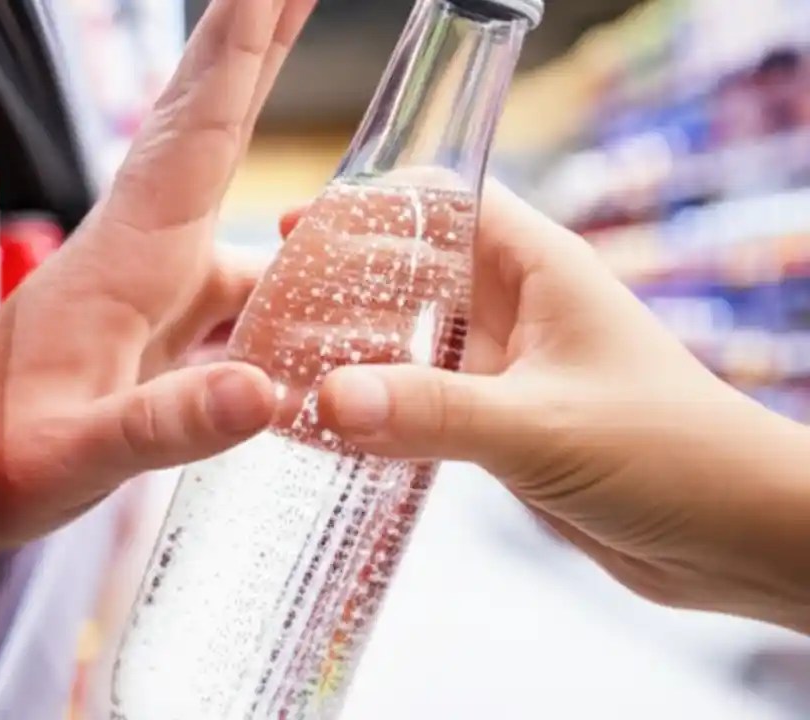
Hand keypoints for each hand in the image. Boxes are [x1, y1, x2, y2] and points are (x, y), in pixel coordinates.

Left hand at [0, 0, 316, 548]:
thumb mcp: (77, 455)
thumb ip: (164, 425)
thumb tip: (266, 390)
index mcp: (126, 259)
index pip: (192, 134)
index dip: (235, 52)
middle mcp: (140, 252)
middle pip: (205, 126)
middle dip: (250, 44)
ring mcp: (146, 283)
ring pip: (217, 188)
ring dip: (253, 114)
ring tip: (294, 49)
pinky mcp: (150, 321)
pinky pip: (231, 264)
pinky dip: (275, 242)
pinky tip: (309, 252)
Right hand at [314, 181, 809, 631]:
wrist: (734, 537)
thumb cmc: (670, 454)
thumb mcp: (541, 425)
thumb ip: (433, 411)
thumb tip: (328, 398)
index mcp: (537, 268)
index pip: (443, 201)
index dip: (370, 204)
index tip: (298, 226)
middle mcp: (517, 309)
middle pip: (410, 273)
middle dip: (341, 285)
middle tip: (266, 306)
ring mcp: (505, 370)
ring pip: (409, 344)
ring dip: (351, 354)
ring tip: (275, 367)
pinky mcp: (498, 427)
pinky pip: (419, 406)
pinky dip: (374, 412)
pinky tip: (322, 428)